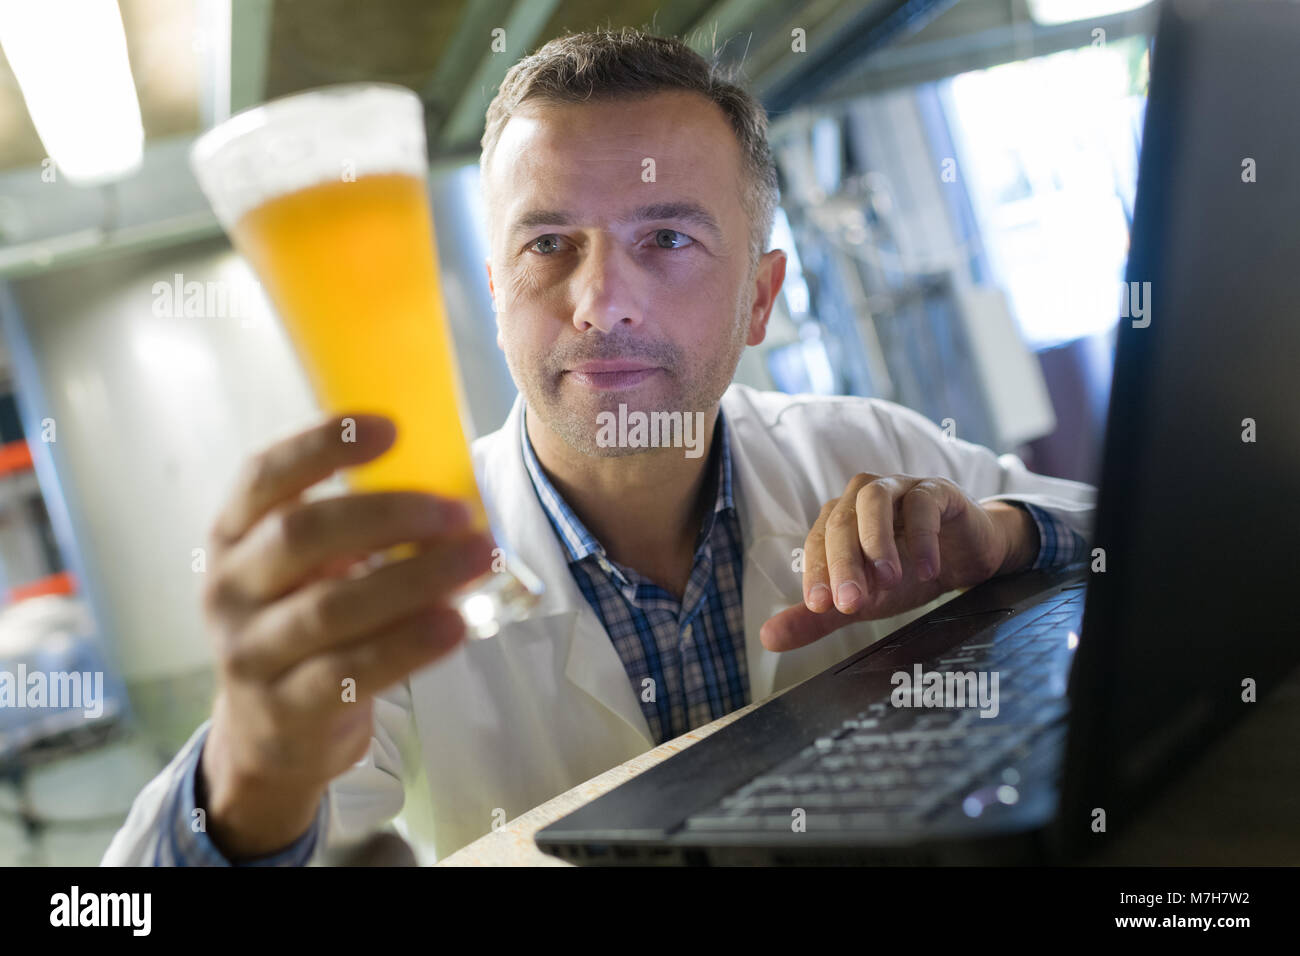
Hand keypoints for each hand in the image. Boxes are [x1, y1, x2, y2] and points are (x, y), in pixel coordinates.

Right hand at [197, 413, 494, 859]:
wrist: (270, 735)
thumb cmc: (304, 622)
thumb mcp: (306, 569)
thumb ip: (351, 527)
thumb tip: (448, 487)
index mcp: (233, 535)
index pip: (265, 475)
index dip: (323, 444)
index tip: (390, 427)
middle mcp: (230, 589)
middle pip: (303, 534)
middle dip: (388, 515)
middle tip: (457, 512)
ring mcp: (250, 652)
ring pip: (332, 608)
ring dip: (415, 578)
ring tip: (478, 559)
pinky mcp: (286, 708)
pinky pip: (351, 671)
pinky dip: (408, 645)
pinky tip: (455, 625)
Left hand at [760, 473, 1035, 651]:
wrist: (966, 558)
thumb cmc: (906, 573)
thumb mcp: (864, 600)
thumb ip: (819, 618)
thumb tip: (769, 638)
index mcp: (838, 519)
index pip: (817, 542)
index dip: (817, 573)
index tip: (820, 606)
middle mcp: (861, 498)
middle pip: (841, 521)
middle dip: (844, 564)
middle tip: (852, 603)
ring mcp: (899, 488)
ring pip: (874, 500)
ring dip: (877, 540)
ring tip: (888, 580)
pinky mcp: (936, 491)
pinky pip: (923, 503)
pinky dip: (923, 536)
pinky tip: (926, 569)